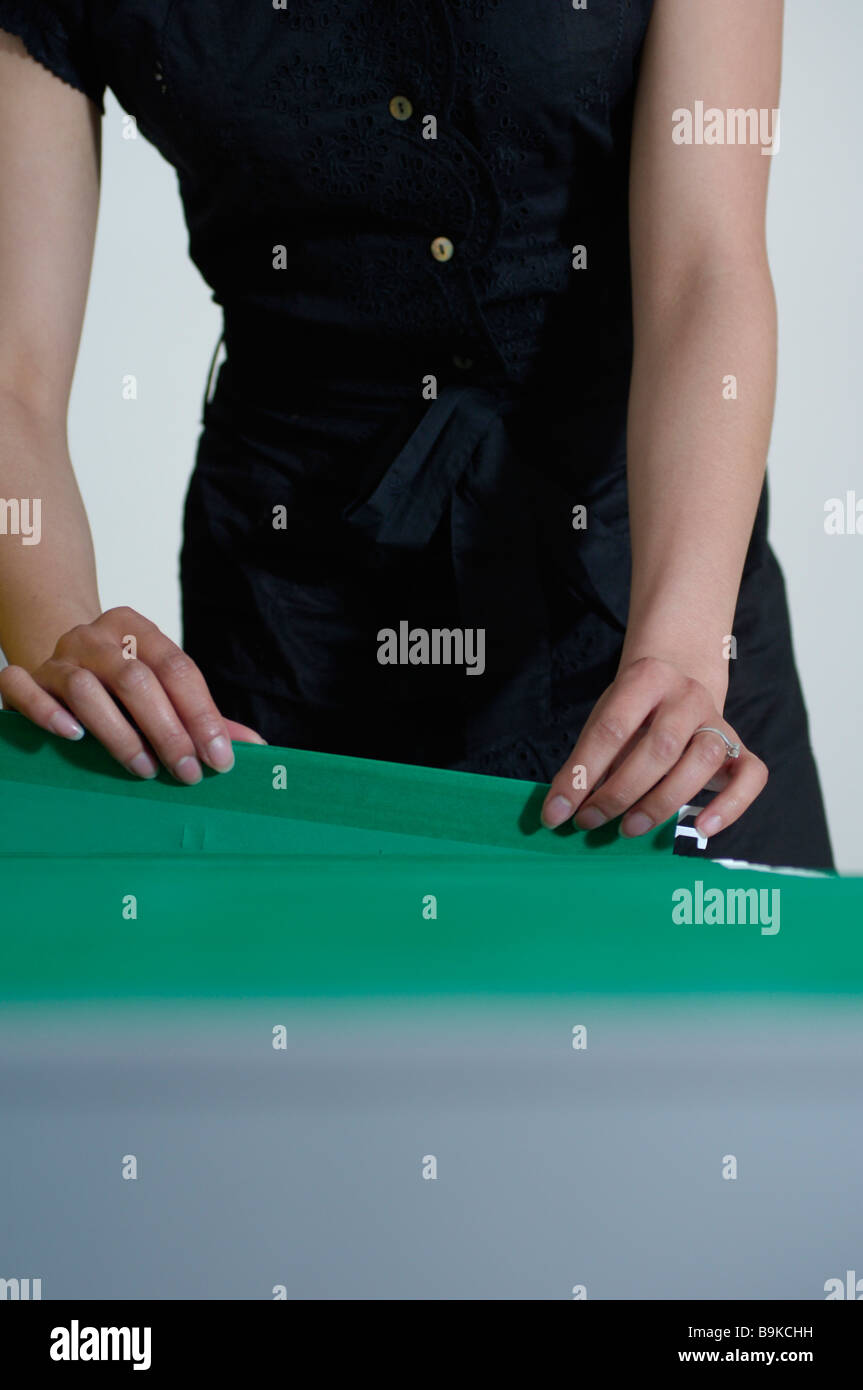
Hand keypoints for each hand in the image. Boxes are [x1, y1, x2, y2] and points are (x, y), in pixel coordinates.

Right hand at [0, 606, 265, 781]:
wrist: (60, 660)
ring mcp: (58, 658)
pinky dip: (47, 713)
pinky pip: (23, 688)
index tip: (220, 759)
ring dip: (118, 733)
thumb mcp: (163, 689)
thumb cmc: (121, 683)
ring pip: (85, 689)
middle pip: (135, 680)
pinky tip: (72, 737)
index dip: (202, 715)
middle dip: (167, 730)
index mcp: (138, 630)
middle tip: (187, 773)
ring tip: (143, 769)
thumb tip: (257, 746)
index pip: (178, 669)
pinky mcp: (26, 679)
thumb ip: (204, 716)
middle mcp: (96, 638)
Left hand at [540, 656, 766, 841]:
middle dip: (619, 792)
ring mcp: (718, 720)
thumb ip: (587, 760)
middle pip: (659, 747)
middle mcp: (688, 694)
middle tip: (590, 821)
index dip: (580, 775)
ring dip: (663, 802)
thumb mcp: (605, 718)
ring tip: (629, 828)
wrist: (679, 680)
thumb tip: (559, 810)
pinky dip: (731, 806)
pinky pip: (751, 776)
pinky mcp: (741, 747)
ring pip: (704, 760)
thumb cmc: (634, 710)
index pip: (610, 729)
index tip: (555, 812)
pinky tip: (701, 830)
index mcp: (646, 677)